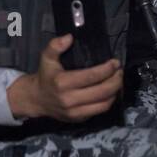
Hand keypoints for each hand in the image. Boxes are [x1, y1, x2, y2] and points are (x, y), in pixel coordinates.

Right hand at [7, 34, 123, 121]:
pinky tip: (111, 92)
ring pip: (104, 104)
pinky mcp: (79, 119)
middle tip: (120, 72)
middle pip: (101, 92)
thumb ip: (55, 45)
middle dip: (115, 81)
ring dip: (115, 92)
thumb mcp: (47, 58)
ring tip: (118, 81)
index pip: (91, 76)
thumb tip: (70, 37)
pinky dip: (108, 101)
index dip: (107, 69)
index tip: (115, 62)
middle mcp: (70, 99)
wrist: (37, 99)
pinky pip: (99, 111)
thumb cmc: (45, 76)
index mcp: (62, 82)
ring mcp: (75, 112)